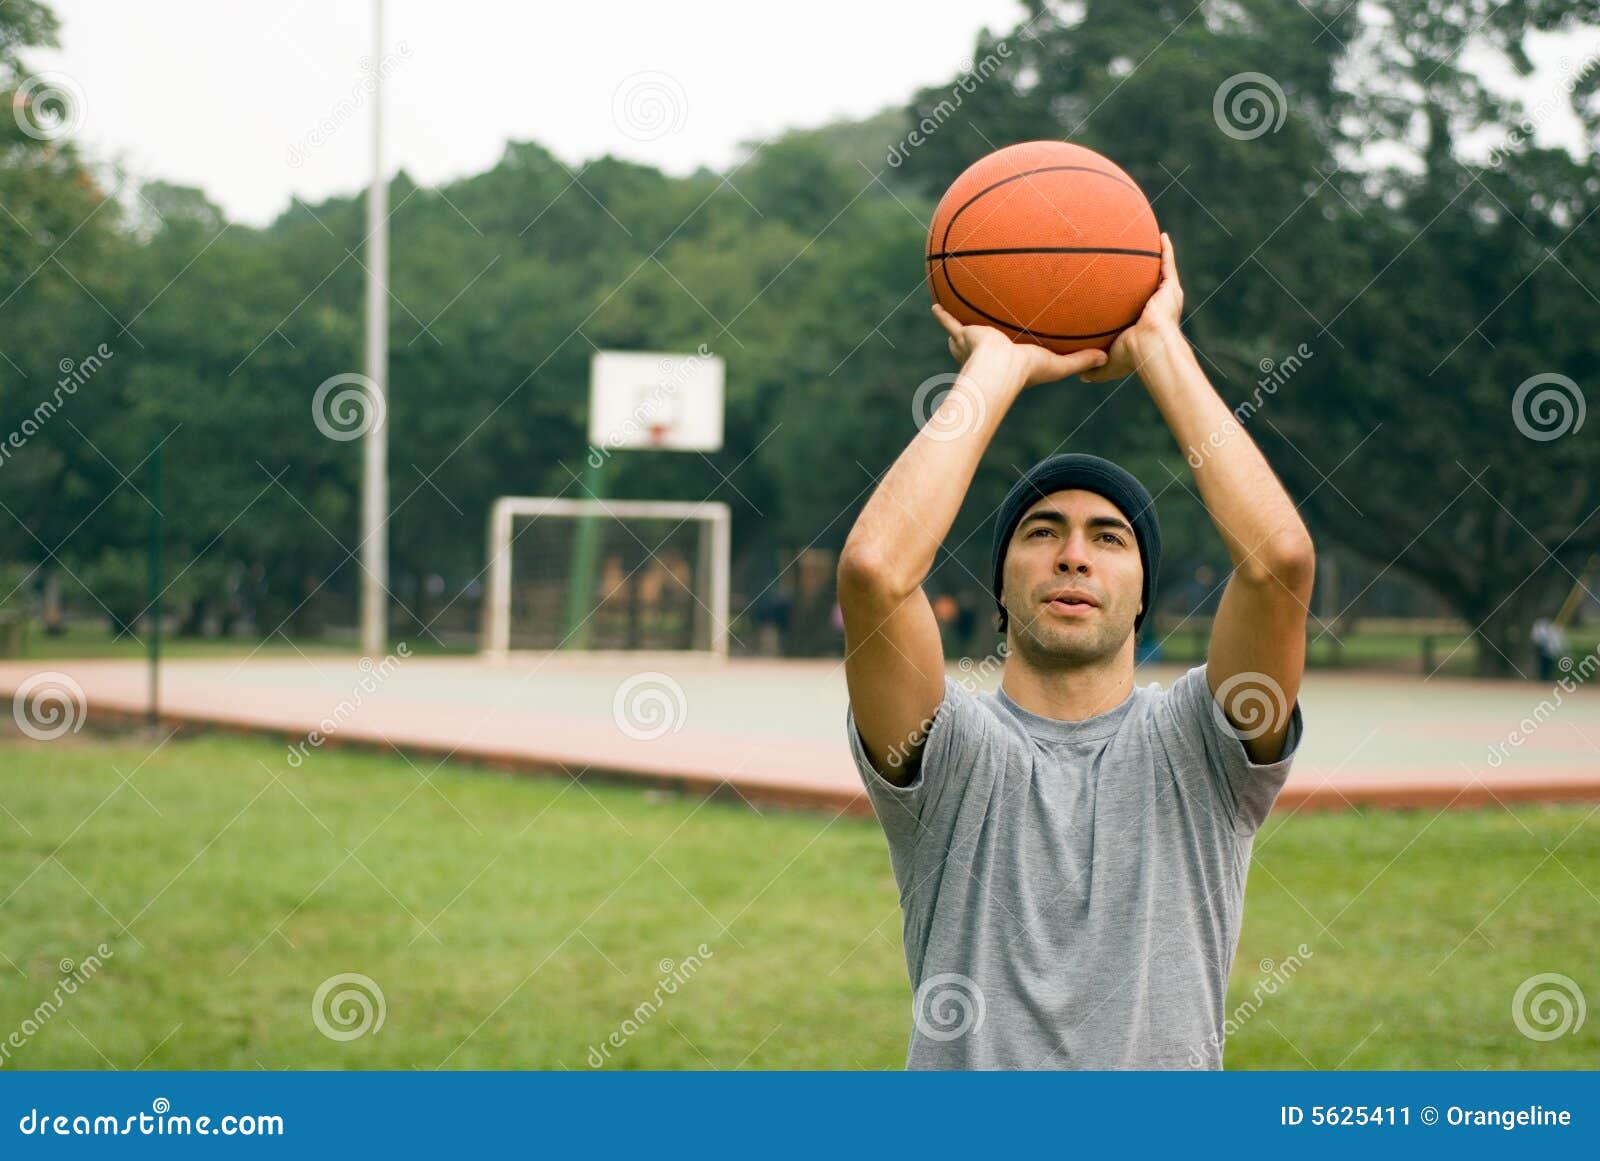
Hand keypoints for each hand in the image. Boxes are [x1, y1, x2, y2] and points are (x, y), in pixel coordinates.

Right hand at [932, 303, 1107, 388]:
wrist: (999, 369)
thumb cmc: (1026, 371)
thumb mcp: (1057, 365)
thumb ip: (1080, 360)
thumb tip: (1107, 358)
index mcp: (1008, 358)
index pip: (1008, 352)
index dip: (1010, 349)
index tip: (1011, 345)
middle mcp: (989, 350)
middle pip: (983, 342)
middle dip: (979, 339)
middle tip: (979, 330)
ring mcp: (974, 341)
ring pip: (965, 332)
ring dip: (961, 326)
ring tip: (955, 314)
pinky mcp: (964, 334)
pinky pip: (950, 322)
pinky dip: (942, 316)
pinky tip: (934, 306)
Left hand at [1079, 231, 1184, 383]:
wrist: (1151, 348)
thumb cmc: (1132, 356)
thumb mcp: (1109, 362)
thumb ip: (1095, 366)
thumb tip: (1080, 376)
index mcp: (1145, 320)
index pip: (1136, 305)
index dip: (1130, 297)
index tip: (1120, 287)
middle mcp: (1157, 306)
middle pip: (1148, 285)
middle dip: (1143, 274)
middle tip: (1132, 260)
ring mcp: (1165, 296)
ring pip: (1160, 272)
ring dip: (1155, 258)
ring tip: (1149, 241)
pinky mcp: (1170, 289)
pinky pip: (1168, 264)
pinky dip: (1166, 250)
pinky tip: (1161, 236)